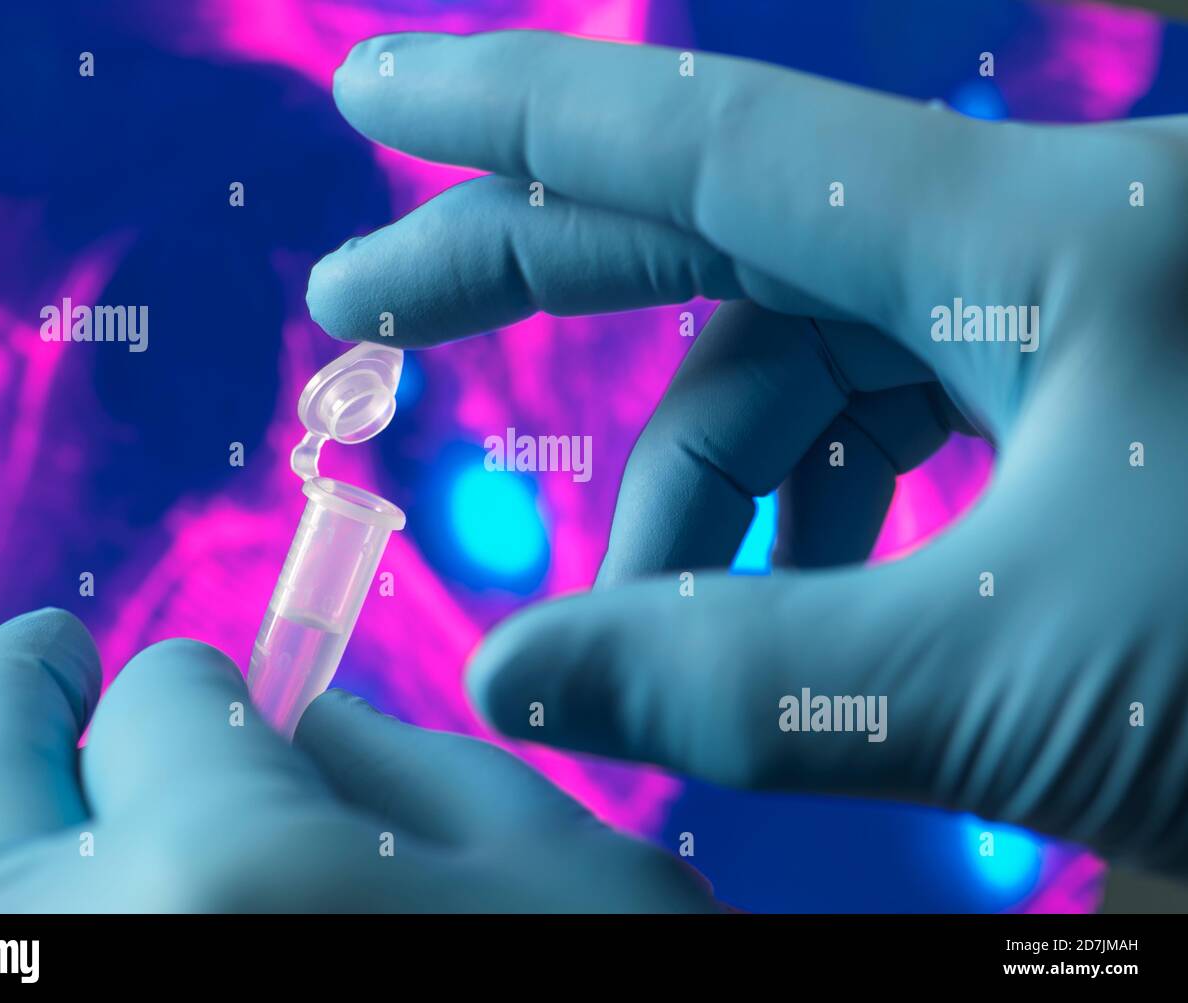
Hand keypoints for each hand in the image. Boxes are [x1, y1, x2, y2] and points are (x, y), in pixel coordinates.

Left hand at [0, 609, 716, 911]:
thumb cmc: (603, 999)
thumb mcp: (548, 862)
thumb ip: (403, 766)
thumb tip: (306, 718)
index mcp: (225, 877)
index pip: (161, 702)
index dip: (210, 681)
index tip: (247, 695)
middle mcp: (93, 967)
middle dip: (16, 706)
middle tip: (57, 658)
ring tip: (62, 793)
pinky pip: (10, 969)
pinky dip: (33, 922)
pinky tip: (110, 897)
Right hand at [309, 31, 1187, 877]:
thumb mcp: (1015, 673)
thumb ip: (745, 678)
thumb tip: (515, 679)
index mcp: (1038, 238)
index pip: (708, 135)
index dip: (517, 110)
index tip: (372, 83)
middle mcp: (1040, 245)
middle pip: (717, 229)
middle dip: (526, 272)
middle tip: (360, 316)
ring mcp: (1065, 321)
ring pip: (804, 370)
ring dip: (698, 497)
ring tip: (642, 625)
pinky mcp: (1088, 403)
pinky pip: (887, 425)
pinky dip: (804, 513)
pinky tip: (782, 595)